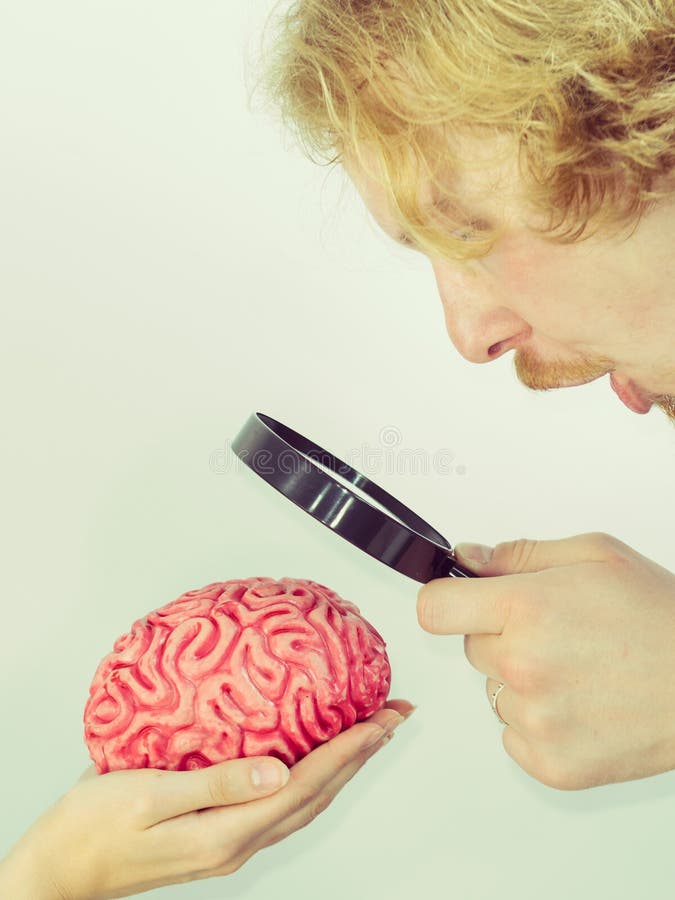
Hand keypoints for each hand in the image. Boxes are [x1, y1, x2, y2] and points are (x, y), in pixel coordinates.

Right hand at [0, 700, 412, 899]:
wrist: (56, 872)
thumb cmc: (89, 831)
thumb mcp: (146, 797)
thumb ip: (214, 783)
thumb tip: (276, 769)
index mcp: (225, 832)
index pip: (305, 785)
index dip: (349, 750)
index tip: (382, 719)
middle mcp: (236, 842)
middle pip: (316, 794)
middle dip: (360, 755)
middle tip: (393, 717)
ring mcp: (228, 843)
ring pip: (304, 801)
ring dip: (341, 765)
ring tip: (367, 733)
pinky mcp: (215, 836)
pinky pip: (279, 802)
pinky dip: (308, 776)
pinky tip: (309, 758)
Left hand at [417, 533, 674, 790]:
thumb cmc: (662, 618)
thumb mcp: (595, 556)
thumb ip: (520, 555)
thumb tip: (469, 558)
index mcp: (526, 609)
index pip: (433, 609)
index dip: (445, 601)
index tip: (459, 602)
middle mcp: (522, 666)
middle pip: (470, 648)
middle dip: (500, 637)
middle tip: (555, 633)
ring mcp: (535, 721)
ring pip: (494, 692)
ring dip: (522, 682)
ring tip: (580, 671)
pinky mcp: (550, 763)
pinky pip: (514, 735)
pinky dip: (539, 724)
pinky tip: (582, 705)